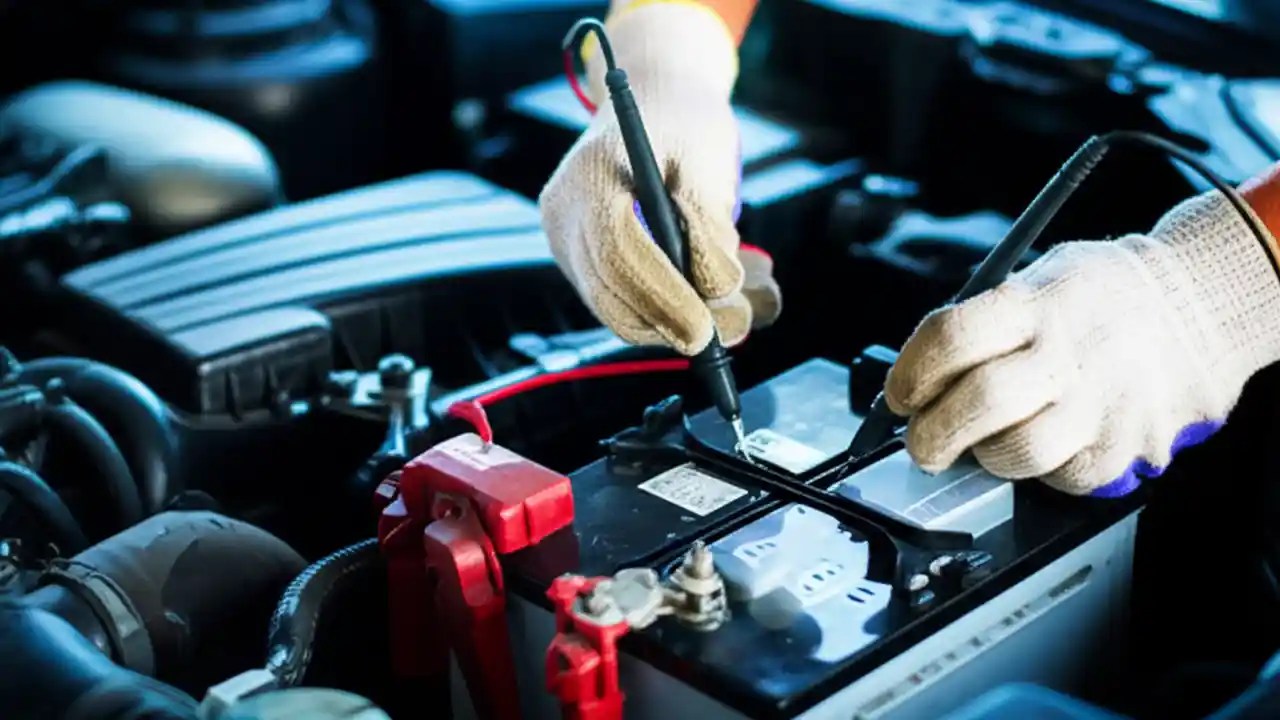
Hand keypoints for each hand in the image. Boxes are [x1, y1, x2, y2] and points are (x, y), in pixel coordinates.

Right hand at [539, 3, 779, 355]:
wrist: (653, 100)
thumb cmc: (684, 124)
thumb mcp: (708, 160)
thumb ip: (710, 224)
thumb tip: (715, 288)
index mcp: (591, 174)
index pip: (618, 252)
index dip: (662, 297)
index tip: (704, 329)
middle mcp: (564, 212)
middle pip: (607, 293)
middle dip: (667, 323)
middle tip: (720, 336)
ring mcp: (564, 239)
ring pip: (610, 309)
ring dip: (666, 325)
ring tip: (722, 321)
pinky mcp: (577, 259)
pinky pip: (614, 301)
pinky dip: (656, 313)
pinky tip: (694, 306)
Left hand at [884, 191, 1279, 495]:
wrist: (1201, 304)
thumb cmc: (1101, 298)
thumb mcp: (1039, 280)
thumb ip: (981, 326)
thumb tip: (915, 377)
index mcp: (1035, 302)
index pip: (950, 338)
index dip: (910, 374)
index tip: (899, 394)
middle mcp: (1067, 352)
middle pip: (977, 403)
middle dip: (930, 433)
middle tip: (922, 442)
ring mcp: (1100, 403)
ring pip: (1014, 452)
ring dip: (982, 455)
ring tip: (985, 441)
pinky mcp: (1124, 448)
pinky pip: (1058, 478)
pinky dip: (1038, 469)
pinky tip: (1047, 442)